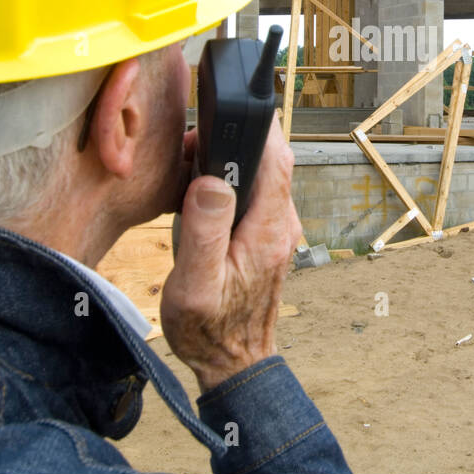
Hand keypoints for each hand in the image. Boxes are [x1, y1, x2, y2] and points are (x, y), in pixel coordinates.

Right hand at [160, 112, 301, 392]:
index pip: (275, 159)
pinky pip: (256, 193)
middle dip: (236, 139)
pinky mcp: (268, 236)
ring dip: (231, 160)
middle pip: (271, 160)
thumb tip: (211, 180)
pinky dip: (232, 181)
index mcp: (268, 230)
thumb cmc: (209, 330)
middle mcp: (282, 224)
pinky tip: (203, 192)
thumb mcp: (195, 284)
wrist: (233, 363)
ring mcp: (278, 230)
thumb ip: (205, 230)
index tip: (225, 110)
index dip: (255, 127)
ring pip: (263, 174)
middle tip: (192, 141)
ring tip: (191, 164)